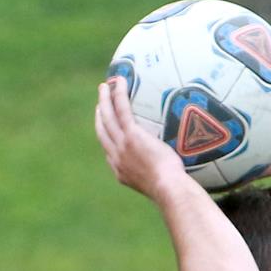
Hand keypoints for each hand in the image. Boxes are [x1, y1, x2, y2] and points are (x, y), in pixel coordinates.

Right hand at [95, 76, 188, 197]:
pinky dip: (119, 94)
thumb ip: (156, 172)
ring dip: (104, 100)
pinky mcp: (131, 135)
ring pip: (107, 117)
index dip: (105, 135)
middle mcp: (116, 157)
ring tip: (104, 86)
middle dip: (99, 115)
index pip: (108, 150)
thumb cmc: (170, 189)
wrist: (167, 188)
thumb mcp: (158, 183)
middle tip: (100, 101)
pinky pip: (122, 109)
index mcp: (120, 170)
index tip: (106, 125)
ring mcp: (122, 145)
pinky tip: (120, 81)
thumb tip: (169, 167)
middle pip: (102, 131)